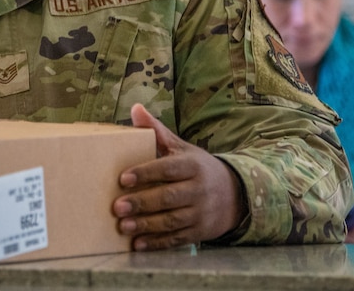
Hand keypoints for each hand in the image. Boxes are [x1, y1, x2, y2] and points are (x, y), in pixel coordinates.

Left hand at [113, 103, 244, 250]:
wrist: (236, 194)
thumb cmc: (197, 168)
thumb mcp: (182, 148)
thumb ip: (157, 131)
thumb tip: (135, 108)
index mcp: (192, 165)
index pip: (167, 169)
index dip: (145, 173)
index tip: (122, 178)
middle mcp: (199, 189)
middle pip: (169, 197)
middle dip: (142, 203)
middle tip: (117, 206)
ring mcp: (202, 213)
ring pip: (172, 220)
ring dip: (147, 225)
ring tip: (123, 226)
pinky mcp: (201, 232)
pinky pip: (178, 239)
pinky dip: (158, 243)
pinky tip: (138, 244)